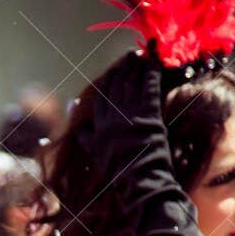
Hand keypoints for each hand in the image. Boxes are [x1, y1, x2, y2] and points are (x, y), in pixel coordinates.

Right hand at [80, 51, 170, 198]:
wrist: (139, 181)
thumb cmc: (119, 172)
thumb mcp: (98, 156)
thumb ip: (88, 141)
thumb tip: (80, 131)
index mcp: (100, 126)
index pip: (101, 96)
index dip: (107, 80)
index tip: (113, 70)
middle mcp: (113, 117)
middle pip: (115, 84)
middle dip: (121, 68)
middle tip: (129, 56)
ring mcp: (130, 114)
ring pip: (131, 83)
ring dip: (136, 67)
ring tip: (140, 54)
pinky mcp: (148, 114)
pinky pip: (149, 88)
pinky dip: (151, 74)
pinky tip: (154, 63)